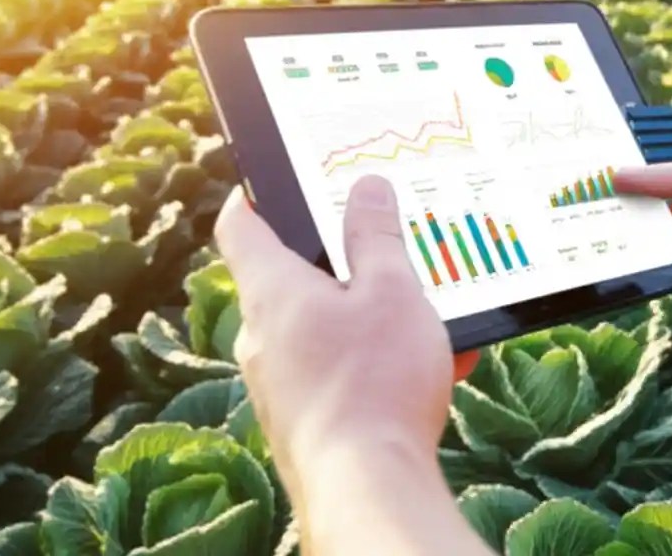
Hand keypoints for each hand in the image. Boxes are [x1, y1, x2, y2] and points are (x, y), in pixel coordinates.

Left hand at [214, 176, 477, 497]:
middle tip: (380, 252)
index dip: (255, 195)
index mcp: (274, 291)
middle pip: (289, 281)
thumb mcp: (392, 290)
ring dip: (367, 320)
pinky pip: (336, 376)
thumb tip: (367, 188)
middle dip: (338, 265)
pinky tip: (430, 373)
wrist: (365, 489)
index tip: (273, 183)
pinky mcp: (302, 422)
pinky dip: (374, 366)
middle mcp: (263, 337)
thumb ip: (378, 236)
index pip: (242, 224)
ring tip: (424, 323)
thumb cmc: (376, 382)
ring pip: (321, 333)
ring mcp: (278, 384)